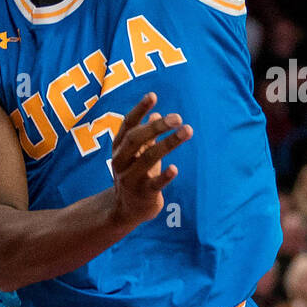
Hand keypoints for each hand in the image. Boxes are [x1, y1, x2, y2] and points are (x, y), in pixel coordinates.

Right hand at [109, 93, 191, 226]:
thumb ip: (146, 136)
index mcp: (119, 147)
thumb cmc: (135, 176)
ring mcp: (130, 178)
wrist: (125, 210)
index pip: (128, 124)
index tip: (153, 96)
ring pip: (148, 158)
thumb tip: (156, 113)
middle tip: (177, 117)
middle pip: (136, 139)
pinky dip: (164, 176)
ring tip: (187, 131)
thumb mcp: (137, 155)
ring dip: (169, 143)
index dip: (139, 109)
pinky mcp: (143, 194)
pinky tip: (175, 168)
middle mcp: (121, 161)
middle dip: (157, 126)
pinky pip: (154, 184)